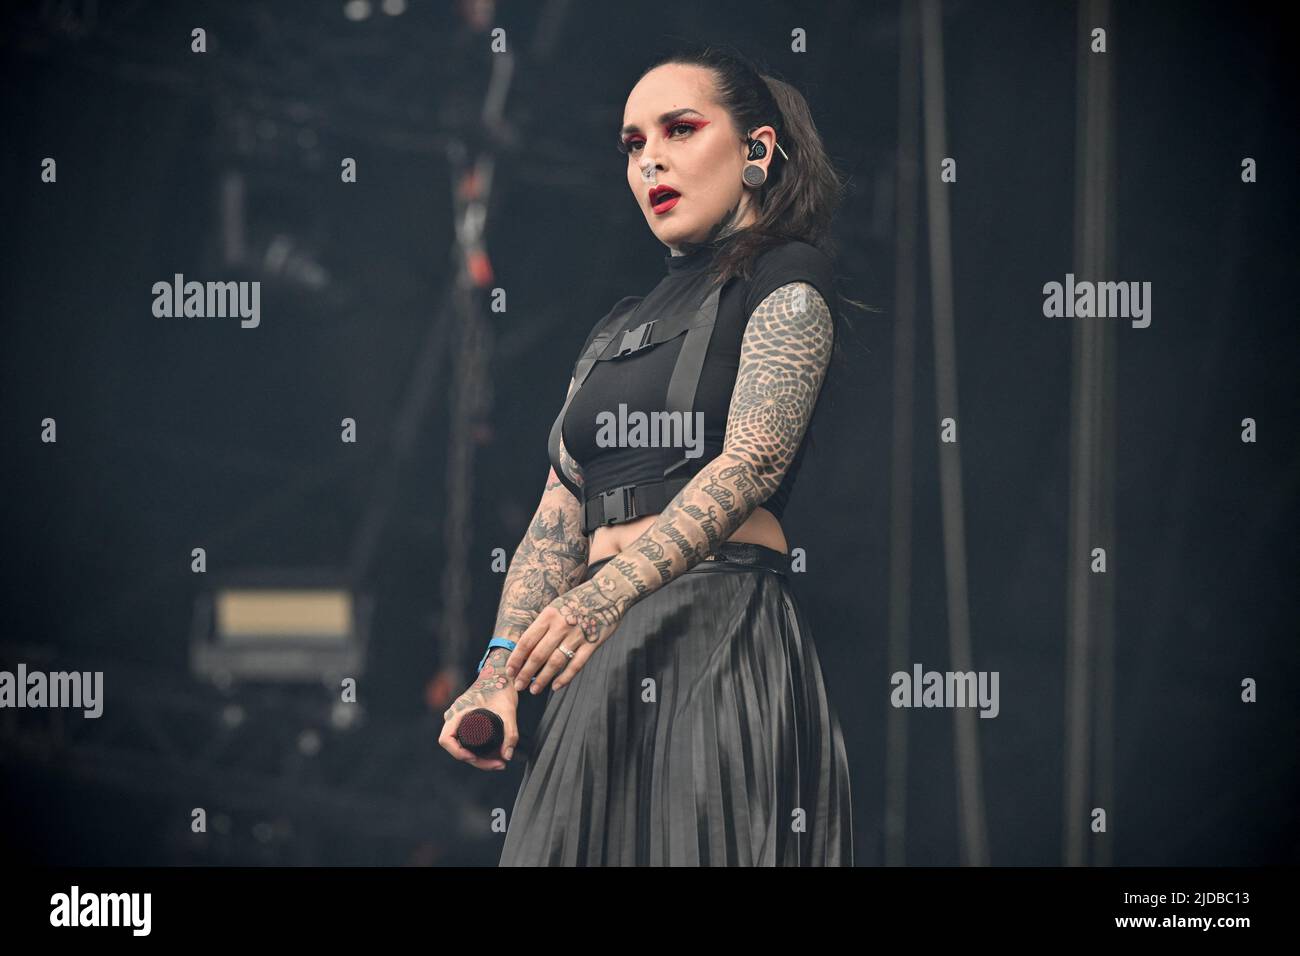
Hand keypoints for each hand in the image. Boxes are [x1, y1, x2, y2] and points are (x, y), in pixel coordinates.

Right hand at [438, 652, 518, 770]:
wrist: (503, 674)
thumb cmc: (502, 687)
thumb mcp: (508, 711)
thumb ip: (510, 733)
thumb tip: (507, 756)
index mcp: (458, 711)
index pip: (446, 739)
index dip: (458, 752)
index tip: (474, 757)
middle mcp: (456, 717)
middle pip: (457, 747)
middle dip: (476, 761)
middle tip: (498, 764)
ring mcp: (461, 720)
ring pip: (464, 746)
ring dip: (480, 759)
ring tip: (500, 763)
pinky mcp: (469, 722)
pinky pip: (469, 741)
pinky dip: (480, 752)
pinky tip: (495, 757)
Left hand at [506, 578, 623, 693]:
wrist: (609, 592)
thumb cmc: (579, 600)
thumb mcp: (557, 606)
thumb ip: (543, 625)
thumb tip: (525, 648)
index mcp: (549, 615)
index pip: (527, 640)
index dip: (516, 658)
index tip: (509, 671)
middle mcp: (561, 626)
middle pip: (538, 654)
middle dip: (526, 673)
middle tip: (518, 686)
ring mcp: (577, 635)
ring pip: (555, 662)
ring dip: (542, 679)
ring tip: (534, 690)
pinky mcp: (592, 643)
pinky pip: (576, 665)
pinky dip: (564, 678)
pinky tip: (556, 686)